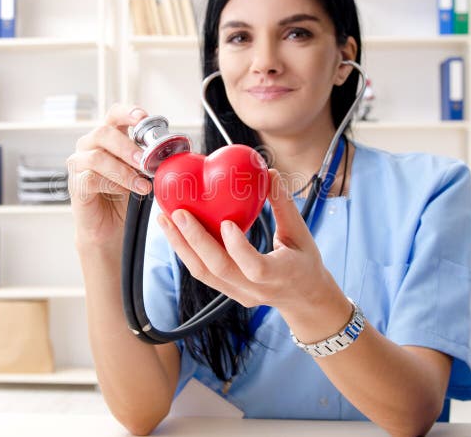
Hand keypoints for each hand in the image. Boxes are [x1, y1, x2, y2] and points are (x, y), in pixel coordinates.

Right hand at [67, 104, 150, 252]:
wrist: (110, 228)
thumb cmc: (124, 198)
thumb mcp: (141, 174)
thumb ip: (149, 160)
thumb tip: (169, 151)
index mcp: (109, 138)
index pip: (114, 114)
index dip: (127, 112)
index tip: (143, 118)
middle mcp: (90, 146)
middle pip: (103, 132)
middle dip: (127, 146)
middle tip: (145, 161)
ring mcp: (79, 164)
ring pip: (96, 157)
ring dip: (123, 171)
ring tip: (142, 185)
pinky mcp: (76, 184)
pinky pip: (91, 178)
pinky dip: (112, 185)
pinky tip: (124, 192)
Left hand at [156, 169, 336, 311]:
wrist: (304, 298)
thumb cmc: (305, 261)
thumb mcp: (301, 233)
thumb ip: (284, 204)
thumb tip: (268, 171)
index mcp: (280, 276)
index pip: (255, 268)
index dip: (238, 247)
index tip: (226, 222)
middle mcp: (255, 290)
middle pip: (219, 269)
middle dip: (195, 240)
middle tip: (178, 212)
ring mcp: (238, 294)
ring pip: (204, 273)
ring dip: (182, 245)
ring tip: (165, 219)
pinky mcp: (227, 292)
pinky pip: (202, 272)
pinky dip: (186, 250)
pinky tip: (174, 230)